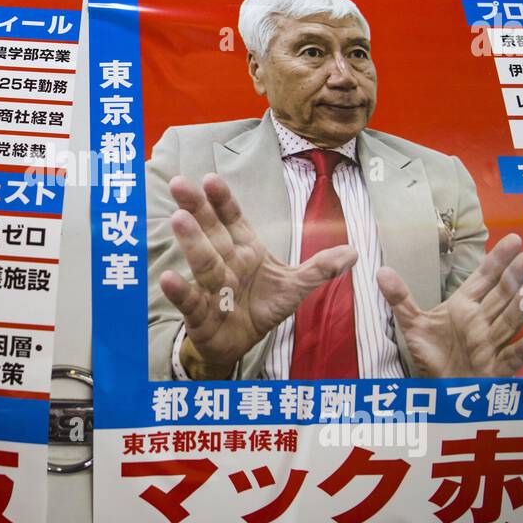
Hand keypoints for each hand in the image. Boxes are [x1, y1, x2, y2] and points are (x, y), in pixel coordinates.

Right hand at [159, 173, 356, 379]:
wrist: (238, 344)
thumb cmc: (260, 306)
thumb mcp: (294, 287)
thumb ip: (319, 268)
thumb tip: (353, 252)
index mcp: (244, 249)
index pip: (233, 220)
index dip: (223, 201)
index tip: (211, 179)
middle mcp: (225, 263)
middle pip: (210, 232)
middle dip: (196, 208)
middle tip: (180, 184)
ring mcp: (211, 288)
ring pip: (202, 262)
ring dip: (191, 241)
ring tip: (179, 218)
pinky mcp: (201, 315)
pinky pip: (190, 301)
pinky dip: (180, 291)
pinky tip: (168, 278)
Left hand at [376, 232, 522, 377]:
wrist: (438, 390)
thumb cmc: (432, 354)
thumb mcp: (414, 325)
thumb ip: (400, 298)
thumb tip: (380, 271)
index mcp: (465, 306)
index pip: (484, 278)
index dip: (497, 260)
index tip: (513, 240)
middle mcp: (482, 321)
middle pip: (501, 296)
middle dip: (515, 279)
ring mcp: (492, 344)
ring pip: (509, 322)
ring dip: (520, 309)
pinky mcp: (496, 369)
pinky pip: (512, 358)